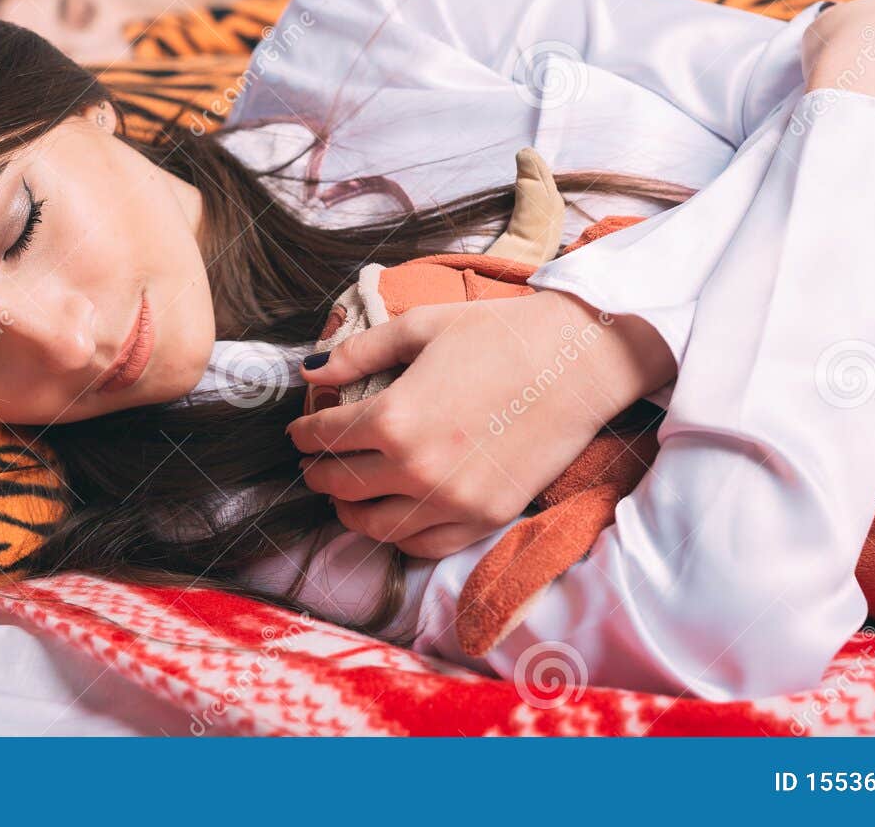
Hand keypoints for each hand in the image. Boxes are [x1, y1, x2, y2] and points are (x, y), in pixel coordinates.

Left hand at [289, 290, 676, 558]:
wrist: (577, 362)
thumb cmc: (499, 335)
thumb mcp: (421, 327)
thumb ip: (359, 351)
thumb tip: (310, 370)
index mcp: (394, 418)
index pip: (324, 438)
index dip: (303, 434)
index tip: (297, 431)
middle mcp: (416, 470)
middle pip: (341, 486)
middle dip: (317, 473)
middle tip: (312, 462)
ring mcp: (452, 502)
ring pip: (375, 526)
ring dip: (348, 511)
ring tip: (344, 495)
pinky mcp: (484, 519)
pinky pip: (423, 545)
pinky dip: (397, 535)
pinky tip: (391, 516)